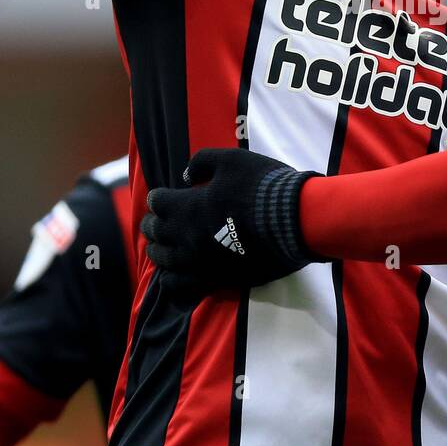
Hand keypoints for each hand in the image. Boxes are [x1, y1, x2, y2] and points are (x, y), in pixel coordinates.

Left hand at [141, 148, 319, 298]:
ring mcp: (199, 261)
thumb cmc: (263, 187)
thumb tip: (187, 176)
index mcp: (187, 207)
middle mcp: (186, 236)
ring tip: (158, 248)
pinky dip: (171, 279)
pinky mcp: (216, 279)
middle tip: (153, 222)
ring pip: (164, 261)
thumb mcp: (232, 160)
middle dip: (152, 224)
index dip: (158, 197)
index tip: (161, 196)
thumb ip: (203, 162)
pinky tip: (173, 274)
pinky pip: (180, 285)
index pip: (158, 203)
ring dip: (158, 251)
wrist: (294, 222)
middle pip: (156, 232)